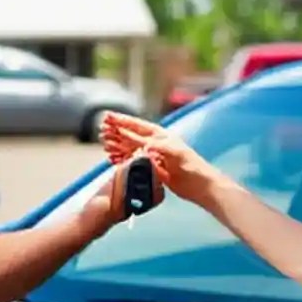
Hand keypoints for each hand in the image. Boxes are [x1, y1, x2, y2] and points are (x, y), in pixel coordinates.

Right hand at [99, 111, 220, 203]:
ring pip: (131, 148)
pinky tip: (114, 159)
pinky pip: (134, 162)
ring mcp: (154, 157)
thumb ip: (149, 143)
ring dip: (117, 144)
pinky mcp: (153, 169)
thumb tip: (129, 135)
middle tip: (102, 127)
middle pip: (132, 135)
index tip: (109, 116)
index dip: (123, 120)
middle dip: (116, 130)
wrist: (200, 185)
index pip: (138, 125)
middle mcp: (156, 144)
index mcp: (161, 136)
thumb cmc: (190, 165)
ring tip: (104, 142)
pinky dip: (123, 159)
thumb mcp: (170, 151)